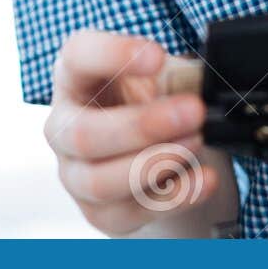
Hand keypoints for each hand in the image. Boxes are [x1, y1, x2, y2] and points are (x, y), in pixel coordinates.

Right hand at [44, 30, 218, 235]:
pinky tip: (203, 180)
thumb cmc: (151, 102)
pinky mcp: (99, 213)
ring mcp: (75, 174)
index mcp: (74, 76)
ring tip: (196, 142)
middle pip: (83, 134)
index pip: (76, 57)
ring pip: (99, 182)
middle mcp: (62, 126)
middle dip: (142, 126)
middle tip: (193, 111)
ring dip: (155, 163)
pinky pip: (129, 213)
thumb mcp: (162, 75)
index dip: (112, 55)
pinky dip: (172, 198)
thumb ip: (175, 75)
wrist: (158, 150)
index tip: (156, 57)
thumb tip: (205, 82)